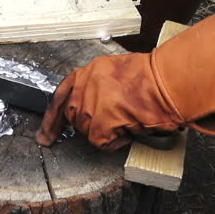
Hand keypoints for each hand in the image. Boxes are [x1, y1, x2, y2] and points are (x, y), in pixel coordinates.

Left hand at [36, 0, 214, 150]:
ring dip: (106, 132)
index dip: (52, 118)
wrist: (168, 81)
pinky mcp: (100, 123)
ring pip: (88, 131)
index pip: (61, 95)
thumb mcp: (118, 71)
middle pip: (74, 116)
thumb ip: (101, 86)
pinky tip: (130, 131)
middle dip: (88, 125)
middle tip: (109, 127)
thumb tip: (97, 105)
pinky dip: (116, 142)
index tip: (46, 136)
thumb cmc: (154, 77)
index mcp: (89, 71)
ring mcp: (90, 104)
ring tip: (129, 121)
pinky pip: (102, 142)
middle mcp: (85, 86)